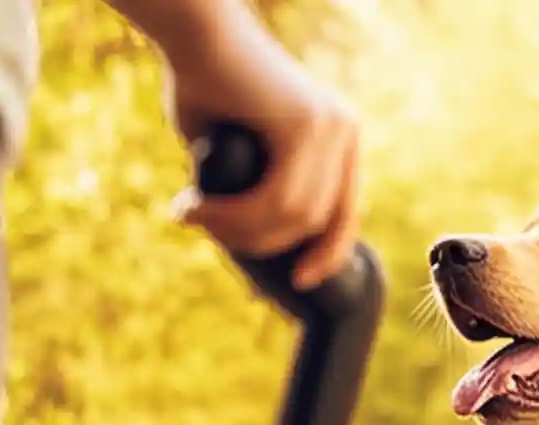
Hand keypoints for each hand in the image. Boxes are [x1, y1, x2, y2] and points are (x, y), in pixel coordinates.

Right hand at [163, 10, 360, 290]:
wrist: (193, 31)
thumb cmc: (203, 83)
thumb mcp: (238, 153)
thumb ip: (252, 192)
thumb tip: (250, 241)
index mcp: (340, 138)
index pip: (345, 213)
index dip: (327, 253)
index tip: (301, 279)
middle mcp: (345, 131)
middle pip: (318, 223)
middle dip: (262, 243)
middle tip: (208, 231)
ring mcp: (331, 126)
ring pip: (295, 216)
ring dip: (239, 230)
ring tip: (194, 218)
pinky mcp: (306, 126)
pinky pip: (277, 200)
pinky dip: (234, 216)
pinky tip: (198, 209)